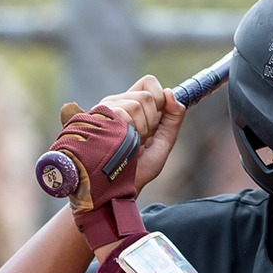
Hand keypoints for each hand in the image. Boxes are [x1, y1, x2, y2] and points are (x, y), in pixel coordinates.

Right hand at [47, 76, 183, 250]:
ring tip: (130, 144)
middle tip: (141, 140)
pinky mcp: (100, 117)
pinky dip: (133, 131)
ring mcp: (106, 109)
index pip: (149, 82)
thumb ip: (173, 119)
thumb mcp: (163, 143)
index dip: (159, 99)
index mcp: (130, 105)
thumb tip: (171, 92)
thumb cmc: (137, 170)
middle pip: (148, 94)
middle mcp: (116, 103)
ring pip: (139, 102)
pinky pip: (127, 111)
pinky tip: (122, 143)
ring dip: (143, 129)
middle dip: (154, 121)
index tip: (156, 123)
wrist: (118, 189)